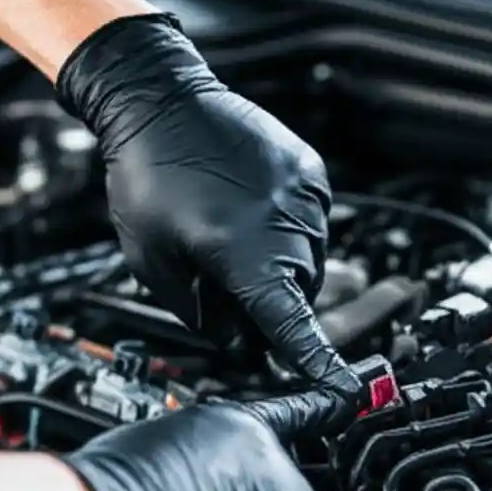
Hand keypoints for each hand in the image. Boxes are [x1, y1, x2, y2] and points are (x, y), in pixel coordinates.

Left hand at [56, 13, 358, 401]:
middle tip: (225, 283)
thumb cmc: (148, 177)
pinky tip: (249, 211)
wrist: (162, 100)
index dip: (318, 364)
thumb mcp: (154, 261)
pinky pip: (312, 222)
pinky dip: (287, 230)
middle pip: (299, 294)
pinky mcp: (311, 173)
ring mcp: (306, 196)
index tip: (343, 390)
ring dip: (280, 263)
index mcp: (247, 256)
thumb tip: (233, 336)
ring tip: (231, 234)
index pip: (292, 327)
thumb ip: (199, 311)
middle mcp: (287, 227)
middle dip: (271, 300)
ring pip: (309, 259)